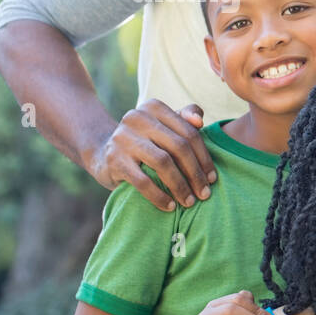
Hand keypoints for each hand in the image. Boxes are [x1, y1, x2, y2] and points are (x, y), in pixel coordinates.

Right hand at [88, 100, 216, 210]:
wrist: (102, 152)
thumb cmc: (147, 140)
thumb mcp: (165, 125)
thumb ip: (186, 117)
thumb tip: (199, 122)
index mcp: (154, 107)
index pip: (189, 133)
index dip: (204, 158)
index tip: (213, 178)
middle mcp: (136, 118)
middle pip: (179, 147)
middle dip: (195, 174)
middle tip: (204, 194)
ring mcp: (123, 138)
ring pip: (163, 163)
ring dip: (180, 186)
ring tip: (189, 201)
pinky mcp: (113, 160)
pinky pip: (143, 181)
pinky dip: (159, 196)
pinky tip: (170, 206)